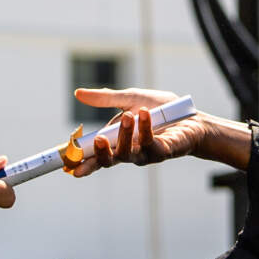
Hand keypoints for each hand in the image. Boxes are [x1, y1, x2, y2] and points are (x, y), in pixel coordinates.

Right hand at [66, 88, 250, 174]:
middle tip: (95, 141)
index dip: (82, 162)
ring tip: (128, 116)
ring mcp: (146, 155)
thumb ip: (105, 99)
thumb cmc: (160, 111)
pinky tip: (145, 114)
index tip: (68, 165)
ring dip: (125, 136)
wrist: (190, 116)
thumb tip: (77, 93)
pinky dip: (146, 129)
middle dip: (99, 155)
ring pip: (128, 154)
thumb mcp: (130, 99)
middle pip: (108, 161)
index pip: (96, 156)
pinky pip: (150, 144)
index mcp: (118, 142)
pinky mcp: (163, 151)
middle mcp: (130, 153)